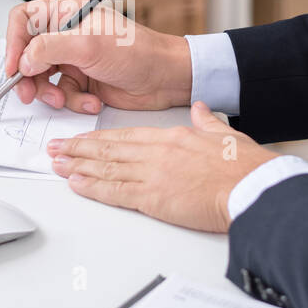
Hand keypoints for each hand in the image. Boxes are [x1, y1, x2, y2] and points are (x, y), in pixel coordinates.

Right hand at [6, 0, 192, 112]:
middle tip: (29, 93)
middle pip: (27, 54)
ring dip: (51, 93)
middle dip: (28, 77)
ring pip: (42, 79)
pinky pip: (62, 94)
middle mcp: (66, 35)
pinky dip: (73, 101)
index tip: (13, 66)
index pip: (24, 20)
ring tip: (65, 99)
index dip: (13, 43)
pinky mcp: (81, 81)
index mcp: (66, 13)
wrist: (164, 79)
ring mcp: (73, 59)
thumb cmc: (138, 51)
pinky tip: (91, 101)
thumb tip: (23, 60)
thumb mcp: (89, 45)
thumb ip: (50, 48)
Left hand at [46, 101, 279, 231]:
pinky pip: (115, 191)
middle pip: (109, 149)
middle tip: (56, 148)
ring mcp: (152, 174)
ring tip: (56, 164)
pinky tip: (75, 184)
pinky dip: (92, 187)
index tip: (82, 139)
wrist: (251, 187)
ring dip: (78, 166)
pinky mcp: (153, 198)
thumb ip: (207, 121)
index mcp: (171, 136)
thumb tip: (200, 109)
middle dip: (78, 149)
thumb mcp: (224, 134)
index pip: (126, 135)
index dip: (100, 137)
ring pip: (106, 167)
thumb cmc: (243, 166)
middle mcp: (156, 152)